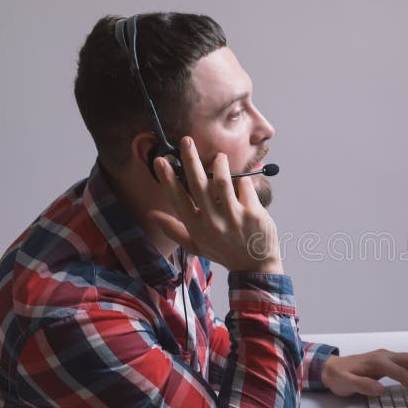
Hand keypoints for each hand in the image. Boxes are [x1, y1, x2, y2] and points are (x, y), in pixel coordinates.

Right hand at [148, 137, 282, 273]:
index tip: (161, 160)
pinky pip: (246, 188)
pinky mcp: (254, 214)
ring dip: (219, 165)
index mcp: (197, 228)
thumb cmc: (224, 252)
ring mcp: (234, 217)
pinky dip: (243, 181)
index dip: (168, 179)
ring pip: (223, 183)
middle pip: (198, 185)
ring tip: (219, 157)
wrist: (255, 267)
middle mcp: (213, 222)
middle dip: (190, 160)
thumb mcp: (196, 245)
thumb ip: (174, 230)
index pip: (178, 199)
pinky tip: (242, 179)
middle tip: (187, 141)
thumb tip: (152, 214)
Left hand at [321, 349, 407, 398]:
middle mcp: (384, 355)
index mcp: (377, 361)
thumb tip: (381, 389)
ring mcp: (385, 356)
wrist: (330, 368)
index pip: (402, 373)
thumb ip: (362, 385)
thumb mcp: (345, 383)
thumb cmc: (338, 377)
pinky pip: (406, 363)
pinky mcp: (385, 360)